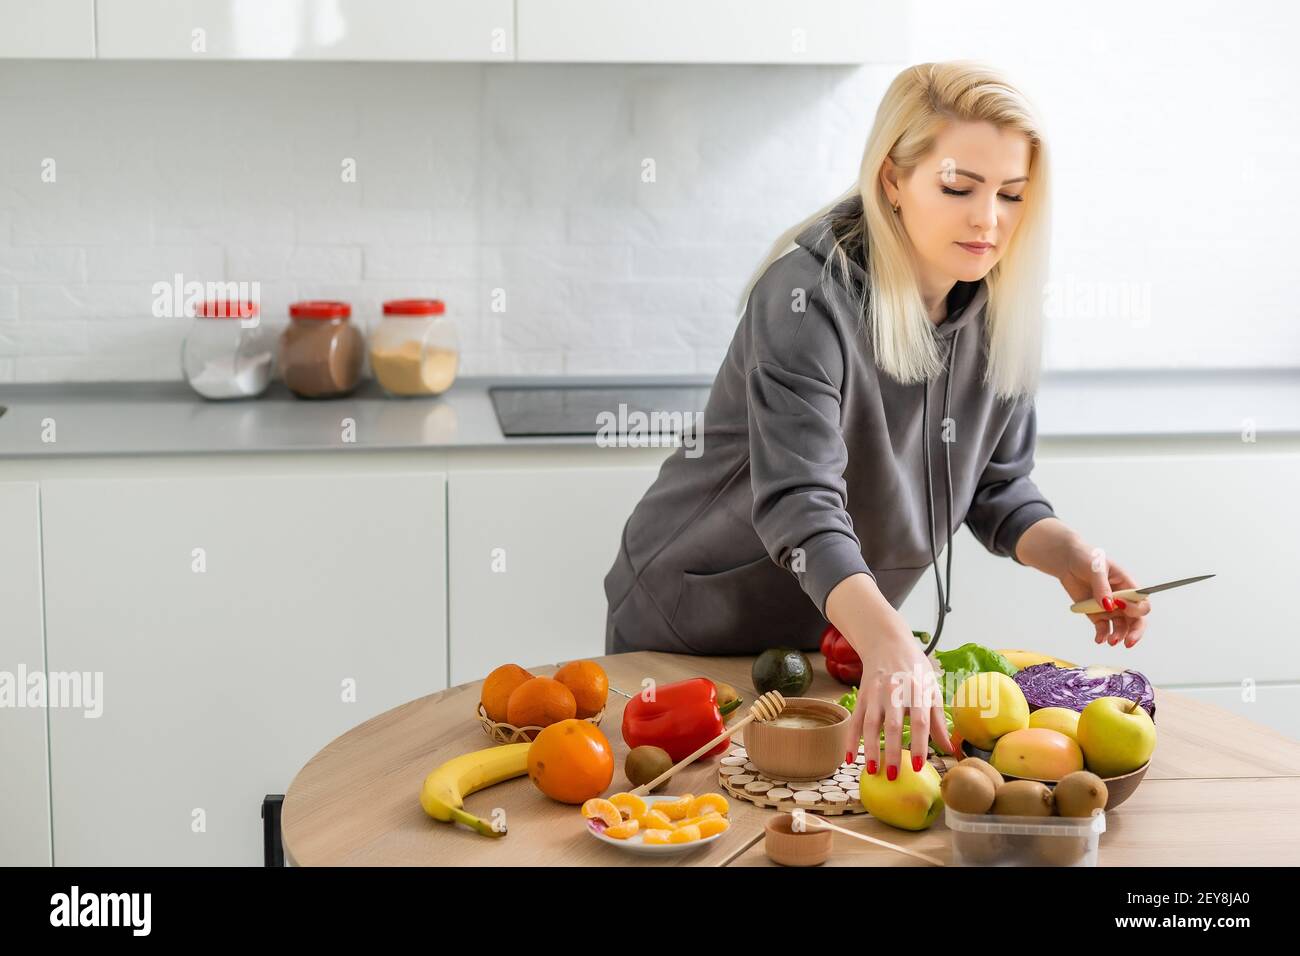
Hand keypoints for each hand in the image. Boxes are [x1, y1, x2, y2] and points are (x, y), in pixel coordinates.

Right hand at [842, 627, 953, 781]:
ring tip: (872, 771)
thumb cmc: (914, 668)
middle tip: (893, 775)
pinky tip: (850, 757)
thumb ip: (938, 719)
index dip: (920, 743)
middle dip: (892, 751)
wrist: (886, 642)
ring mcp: (875, 693)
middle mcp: (894, 691)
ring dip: (870, 748)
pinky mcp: (861, 695)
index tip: (919, 766)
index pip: (919, 720)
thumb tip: (950, 749)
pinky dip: (851, 738)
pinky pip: (855, 719)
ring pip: (870, 723)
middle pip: (892, 724)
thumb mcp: (931, 687)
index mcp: (917, 690)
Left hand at [1056, 540, 1151, 647]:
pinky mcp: (1096, 614)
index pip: (1142, 602)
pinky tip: (1099, 639)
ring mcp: (1109, 608)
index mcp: (1128, 586)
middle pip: (1136, 619)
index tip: (1121, 605)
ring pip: (1120, 627)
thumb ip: (1102, 586)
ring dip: (1118, 635)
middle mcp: (1122, 600)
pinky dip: (1102, 635)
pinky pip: (1103, 628)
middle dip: (1135, 631)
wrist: (1068, 561)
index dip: (1136, 608)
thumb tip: (1108, 605)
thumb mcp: (1096, 568)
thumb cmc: (1087, 558)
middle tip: (1128, 642)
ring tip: (1110, 641)